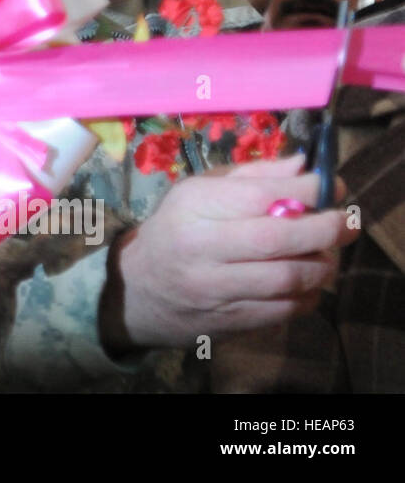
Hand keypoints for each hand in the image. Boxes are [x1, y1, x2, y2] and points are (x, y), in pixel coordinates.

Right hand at [101, 154, 357, 352]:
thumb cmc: (177, 230)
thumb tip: (304, 164)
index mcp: (193, 207)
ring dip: (321, 265)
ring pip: (287, 278)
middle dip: (325, 228)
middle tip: (347, 223)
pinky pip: (284, 310)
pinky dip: (309, 295)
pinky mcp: (227, 320)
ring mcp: (213, 288)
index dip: (306, 190)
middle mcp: (200, 246)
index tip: (331, 185)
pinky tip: (307, 283)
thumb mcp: (200, 192)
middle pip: (277, 238)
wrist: (138, 289)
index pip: (259, 195)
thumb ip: (253, 177)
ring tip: (327, 255)